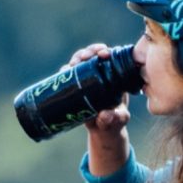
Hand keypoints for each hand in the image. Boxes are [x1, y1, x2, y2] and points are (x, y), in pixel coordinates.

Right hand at [71, 43, 132, 170]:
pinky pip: (70, 74)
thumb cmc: (116, 122)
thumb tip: (104, 116)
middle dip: (88, 52)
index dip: (106, 51)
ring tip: (73, 65)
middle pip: (94, 55)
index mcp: (116, 77)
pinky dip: (66, 71)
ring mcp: (88, 79)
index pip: (111, 57)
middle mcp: (102, 74)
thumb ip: (114, 119)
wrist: (102, 131)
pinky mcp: (76, 85)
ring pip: (81, 62)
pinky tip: (64, 72)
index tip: (102, 54)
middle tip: (84, 57)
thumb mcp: (118, 120)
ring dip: (76, 59)